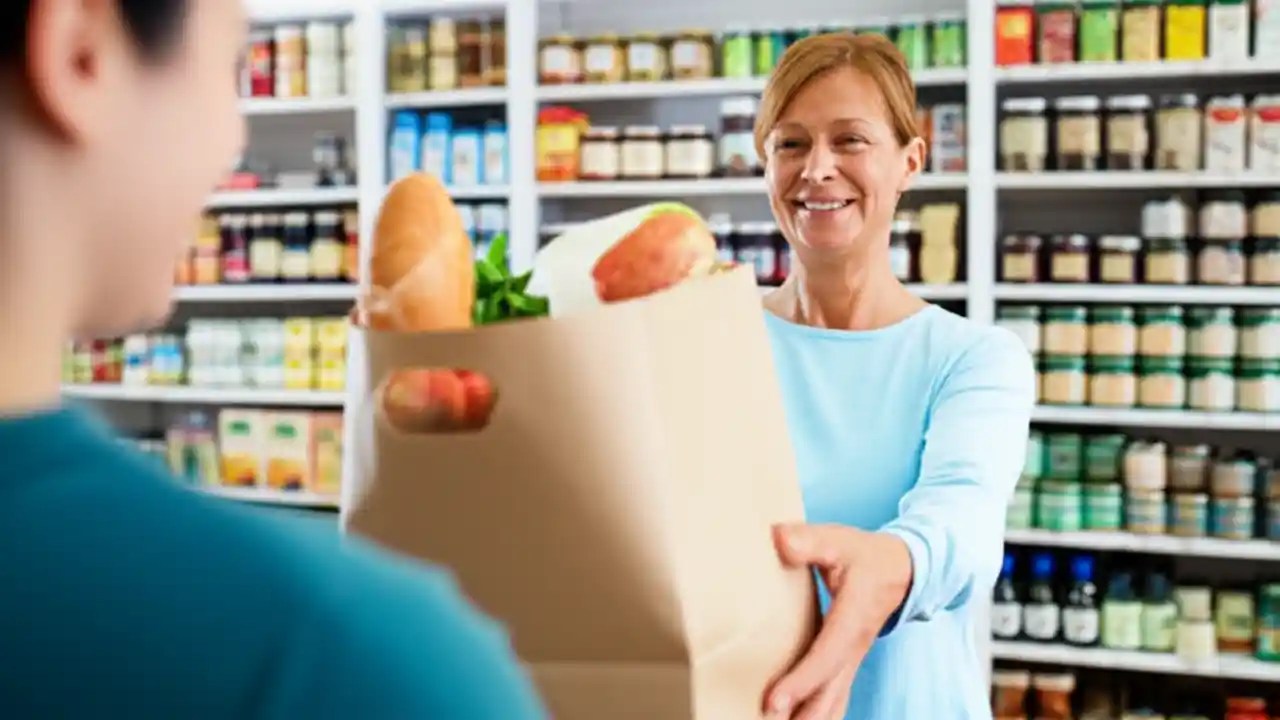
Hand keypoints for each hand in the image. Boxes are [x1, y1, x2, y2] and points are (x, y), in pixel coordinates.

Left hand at [764, 523, 913, 719]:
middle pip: (830, 694)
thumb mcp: (839, 540)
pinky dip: (815, 713)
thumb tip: (779, 539)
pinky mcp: (845, 662)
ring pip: (832, 701)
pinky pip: (832, 697)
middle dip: (801, 714)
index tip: (774, 701)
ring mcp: (851, 659)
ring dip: (808, 717)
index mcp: (852, 618)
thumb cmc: (865, 554)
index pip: (826, 657)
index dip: (801, 681)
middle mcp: (854, 647)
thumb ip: (809, 540)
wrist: (902, 569)